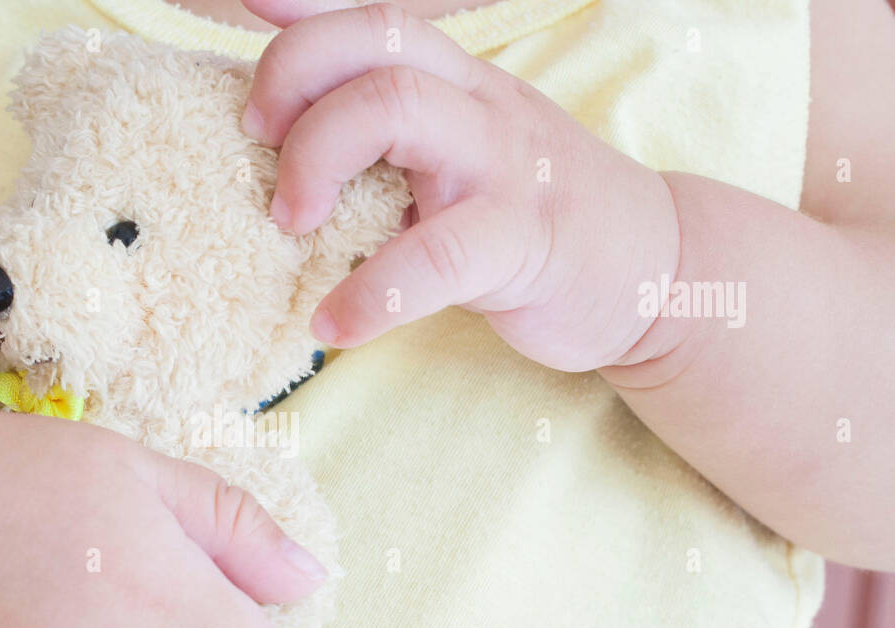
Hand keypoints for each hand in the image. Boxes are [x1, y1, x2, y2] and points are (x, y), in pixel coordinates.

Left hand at [242, 0, 681, 371]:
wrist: (652, 268)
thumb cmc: (526, 214)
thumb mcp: (461, 151)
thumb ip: (387, 128)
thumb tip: (295, 122)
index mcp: (455, 80)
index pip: (372, 16)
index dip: (302, 7)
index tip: (244, 6)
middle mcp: (477, 102)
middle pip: (374, 41)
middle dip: (290, 78)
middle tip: (255, 145)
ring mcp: (503, 165)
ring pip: (398, 109)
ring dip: (317, 158)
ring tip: (289, 223)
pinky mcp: (522, 241)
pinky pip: (436, 255)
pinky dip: (372, 293)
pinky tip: (333, 325)